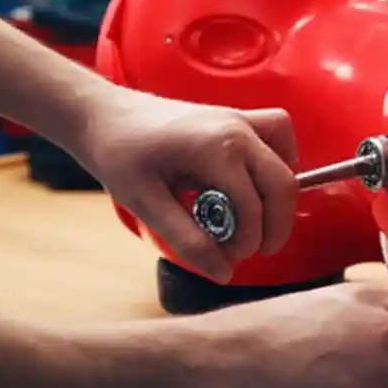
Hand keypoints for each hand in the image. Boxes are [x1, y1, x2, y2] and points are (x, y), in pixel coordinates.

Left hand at [71, 86, 298, 281]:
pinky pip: (276, 135)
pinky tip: (254, 184)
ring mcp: (238, 118)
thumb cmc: (118, 153)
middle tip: (255, 251)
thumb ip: (186, 240)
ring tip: (259, 218)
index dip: (248, 241)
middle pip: (282, 182)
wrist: (102, 114)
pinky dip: (278, 160)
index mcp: (215, 148)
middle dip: (275, 225)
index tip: (229, 259)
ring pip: (285, 156)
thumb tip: (223, 272)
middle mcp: (236, 129)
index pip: (252, 205)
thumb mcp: (145, 203)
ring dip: (280, 193)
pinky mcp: (235, 118)